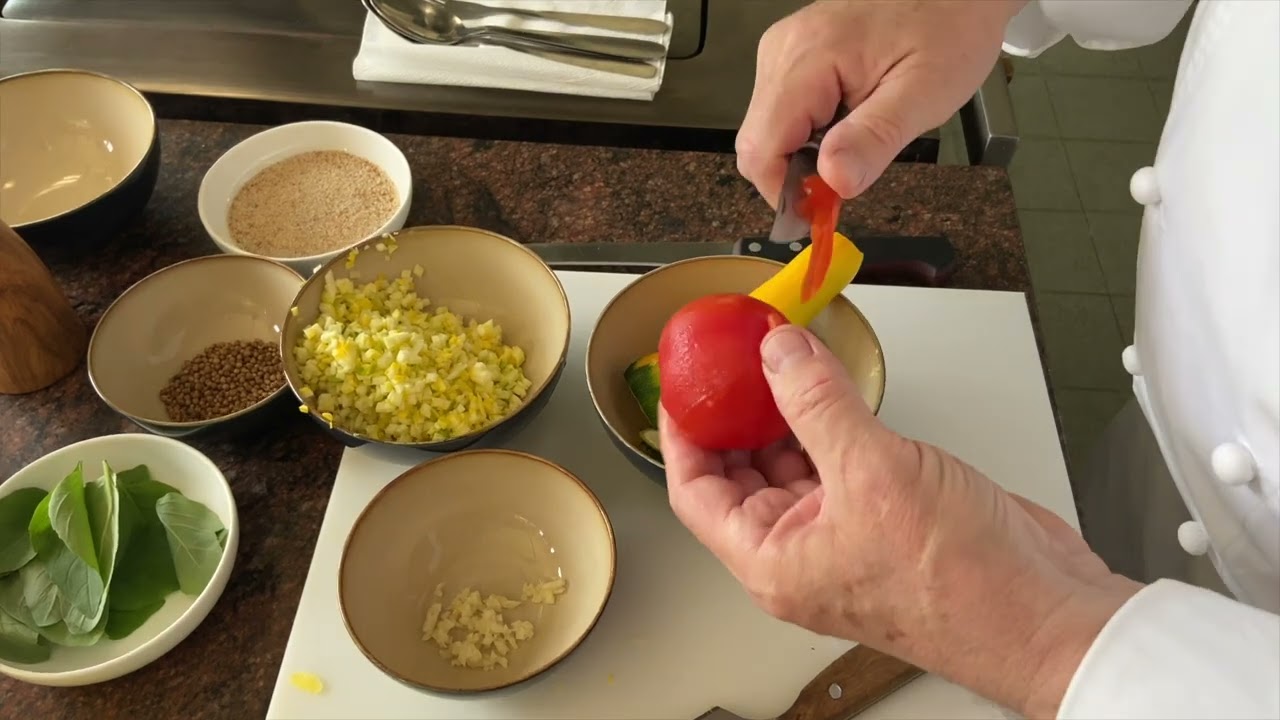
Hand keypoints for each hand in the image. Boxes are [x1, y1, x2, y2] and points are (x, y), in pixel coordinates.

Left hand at [660, 324, 1141, 717]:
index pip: (696, 491)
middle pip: (740, 473)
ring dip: (784, 411)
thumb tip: (779, 354)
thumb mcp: (874, 471)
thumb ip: (818, 403)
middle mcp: (801, 551)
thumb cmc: (963, 584)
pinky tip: (829, 385)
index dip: (683, 433)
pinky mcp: (884, 515)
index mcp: (773, 560)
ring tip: (779, 358)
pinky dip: (829, 419)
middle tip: (733, 358)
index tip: (685, 384)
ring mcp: (843, 534)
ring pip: (791, 462)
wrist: (1045, 611)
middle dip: (735, 413)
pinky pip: (838, 459)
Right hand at [736, 0, 1025, 204]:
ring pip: (769, 131)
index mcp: (807, 59)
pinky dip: (812, 130)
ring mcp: (784, 50)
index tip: (824, 209)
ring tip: (862, 133)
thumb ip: (875, 139)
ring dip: (807, 152)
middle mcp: (782, 52)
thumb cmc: (949, 28)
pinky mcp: (792, 54)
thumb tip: (832, 181)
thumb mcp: (925, 93)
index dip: (785, 191)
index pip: (760, 149)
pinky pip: (784, 110)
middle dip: (799, 173)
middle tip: (854, 172)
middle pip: (759, 143)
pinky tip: (851, 116)